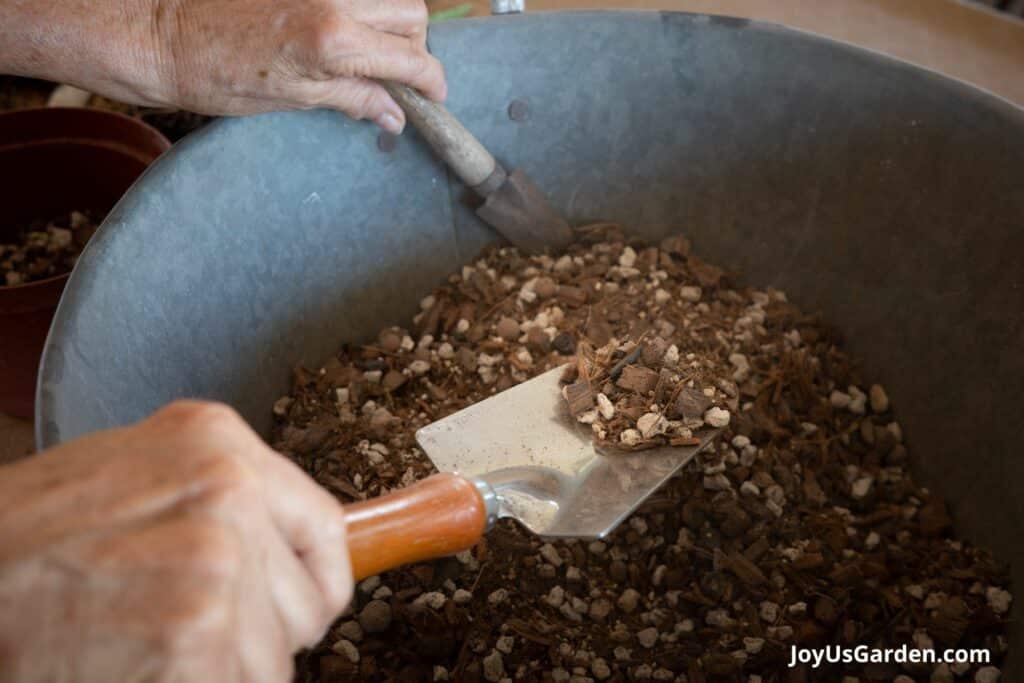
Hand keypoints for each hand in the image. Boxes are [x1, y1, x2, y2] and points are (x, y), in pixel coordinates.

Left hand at [0, 0, 444, 132]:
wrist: (159, 35)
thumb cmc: (215, 75)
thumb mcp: (293, 99)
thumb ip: (353, 98)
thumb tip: (394, 115)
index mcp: (335, 40)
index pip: (411, 58)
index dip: (431, 81)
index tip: (434, 95)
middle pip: (410, 14)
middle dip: (413, 47)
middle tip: (396, 75)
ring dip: (391, 20)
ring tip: (369, 48)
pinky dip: (362, 6)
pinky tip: (345, 27)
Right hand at [0, 402, 351, 681]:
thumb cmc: (27, 538)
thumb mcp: (132, 473)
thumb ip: (214, 494)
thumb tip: (284, 544)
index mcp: (218, 443)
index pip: (327, 528)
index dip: (314, 583)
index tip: (296, 607)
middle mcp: (230, 489)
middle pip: (308, 606)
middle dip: (260, 636)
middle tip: (186, 628)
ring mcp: (217, 560)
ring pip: (273, 662)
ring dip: (221, 672)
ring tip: (148, 642)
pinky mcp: (196, 631)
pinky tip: (138, 665)